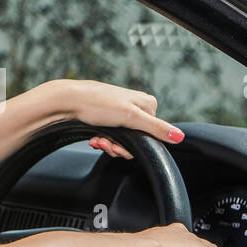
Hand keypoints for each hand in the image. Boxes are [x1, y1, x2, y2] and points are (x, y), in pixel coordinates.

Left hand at [45, 79, 184, 158]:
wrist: (67, 101)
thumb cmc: (97, 104)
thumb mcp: (131, 117)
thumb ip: (156, 128)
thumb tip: (180, 137)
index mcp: (148, 103)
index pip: (151, 135)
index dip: (135, 145)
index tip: (118, 146)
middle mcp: (136, 106)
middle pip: (136, 139)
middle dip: (119, 146)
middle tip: (105, 143)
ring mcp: (121, 111)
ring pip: (122, 139)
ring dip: (109, 144)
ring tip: (98, 140)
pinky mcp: (107, 117)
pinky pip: (111, 135)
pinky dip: (102, 140)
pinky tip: (94, 138)